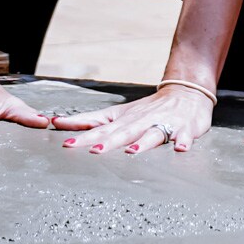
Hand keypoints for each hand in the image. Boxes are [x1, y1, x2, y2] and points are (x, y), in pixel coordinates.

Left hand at [51, 83, 214, 155]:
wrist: (186, 92)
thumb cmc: (148, 108)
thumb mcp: (118, 112)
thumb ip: (91, 120)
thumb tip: (58, 122)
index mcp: (125, 118)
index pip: (101, 127)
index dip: (84, 135)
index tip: (67, 144)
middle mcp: (142, 121)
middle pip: (124, 132)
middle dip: (110, 141)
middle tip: (95, 151)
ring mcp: (164, 124)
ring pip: (153, 134)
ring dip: (144, 142)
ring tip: (133, 150)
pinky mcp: (185, 129)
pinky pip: (185, 136)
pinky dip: (183, 141)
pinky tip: (181, 148)